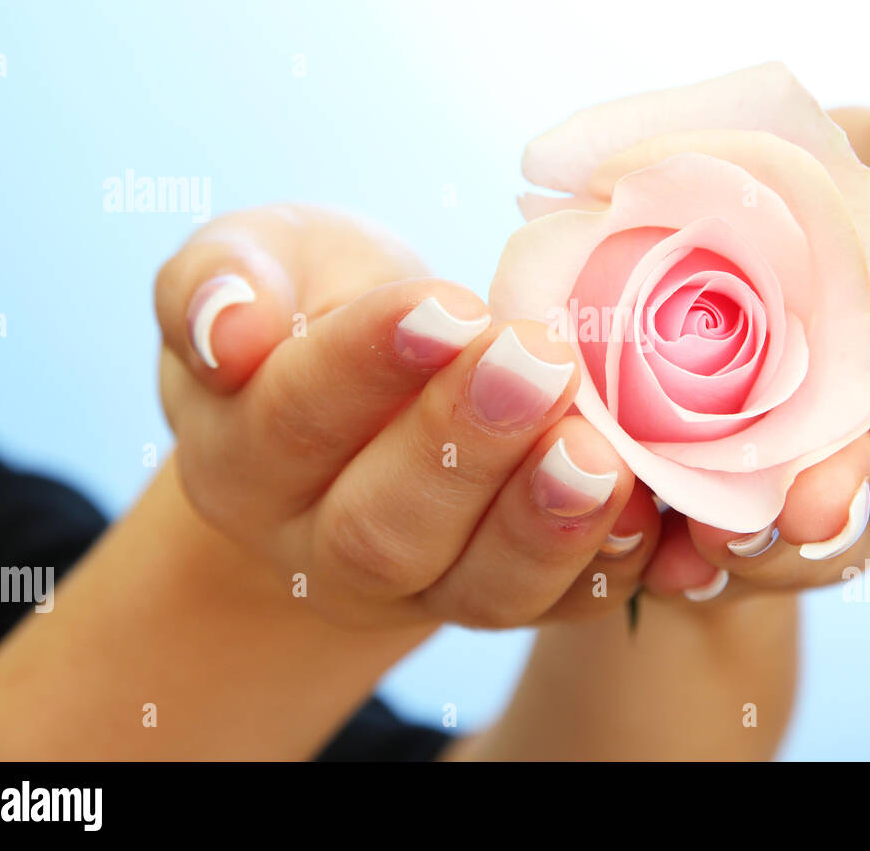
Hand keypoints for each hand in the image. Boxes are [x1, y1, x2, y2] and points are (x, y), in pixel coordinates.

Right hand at [155, 204, 659, 628]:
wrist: (361, 405)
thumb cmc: (311, 308)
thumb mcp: (256, 265)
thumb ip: (218, 281)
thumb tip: (228, 329)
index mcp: (245, 455)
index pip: (296, 416)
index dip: (369, 364)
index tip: (445, 307)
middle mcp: (322, 544)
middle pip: (384, 522)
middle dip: (466, 444)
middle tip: (540, 361)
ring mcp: (423, 587)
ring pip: (476, 586)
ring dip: (544, 522)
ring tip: (599, 452)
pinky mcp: (506, 596)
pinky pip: (559, 606)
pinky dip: (610, 566)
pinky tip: (651, 509)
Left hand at [641, 111, 869, 599]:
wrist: (687, 305)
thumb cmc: (781, 210)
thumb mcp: (833, 154)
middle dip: (865, 480)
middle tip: (814, 506)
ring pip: (858, 529)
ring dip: (792, 544)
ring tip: (727, 538)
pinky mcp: (803, 540)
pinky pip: (775, 571)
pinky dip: (723, 571)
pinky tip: (682, 570)